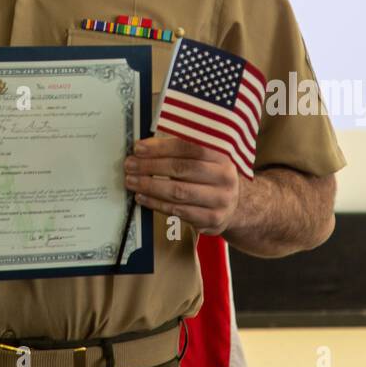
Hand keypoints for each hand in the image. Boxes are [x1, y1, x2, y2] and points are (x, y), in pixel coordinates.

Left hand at [124, 135, 239, 235]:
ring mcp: (220, 201)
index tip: (138, 148)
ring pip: (178, 192)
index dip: (161, 147)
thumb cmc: (211, 176)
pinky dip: (156, 204)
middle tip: (130, 164)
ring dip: (150, 186)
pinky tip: (142, 197)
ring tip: (131, 181)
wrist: (235, 206)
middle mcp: (225, 177)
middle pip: (182, 169)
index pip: (188, 147)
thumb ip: (181, 149)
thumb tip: (145, 145)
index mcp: (222, 155)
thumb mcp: (206, 158)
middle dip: (151, 166)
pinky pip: (178, 211)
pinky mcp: (211, 220)